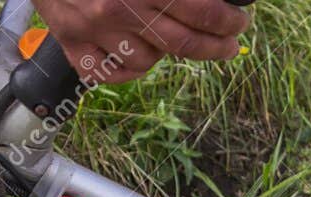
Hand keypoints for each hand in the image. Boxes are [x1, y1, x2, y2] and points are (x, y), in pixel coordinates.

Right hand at [31, 0, 248, 83]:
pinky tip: (133, 51)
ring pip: (151, 61)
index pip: (204, 12)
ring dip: (164, 50)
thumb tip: (215, 0)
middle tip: (228, 44)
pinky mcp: (72, 47)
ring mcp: (93, 31)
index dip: (229, 21)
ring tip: (163, 34)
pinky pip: (114, 74)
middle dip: (216, 45)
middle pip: (185, 43)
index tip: (239, 22)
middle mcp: (118, 9)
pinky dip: (129, 67)